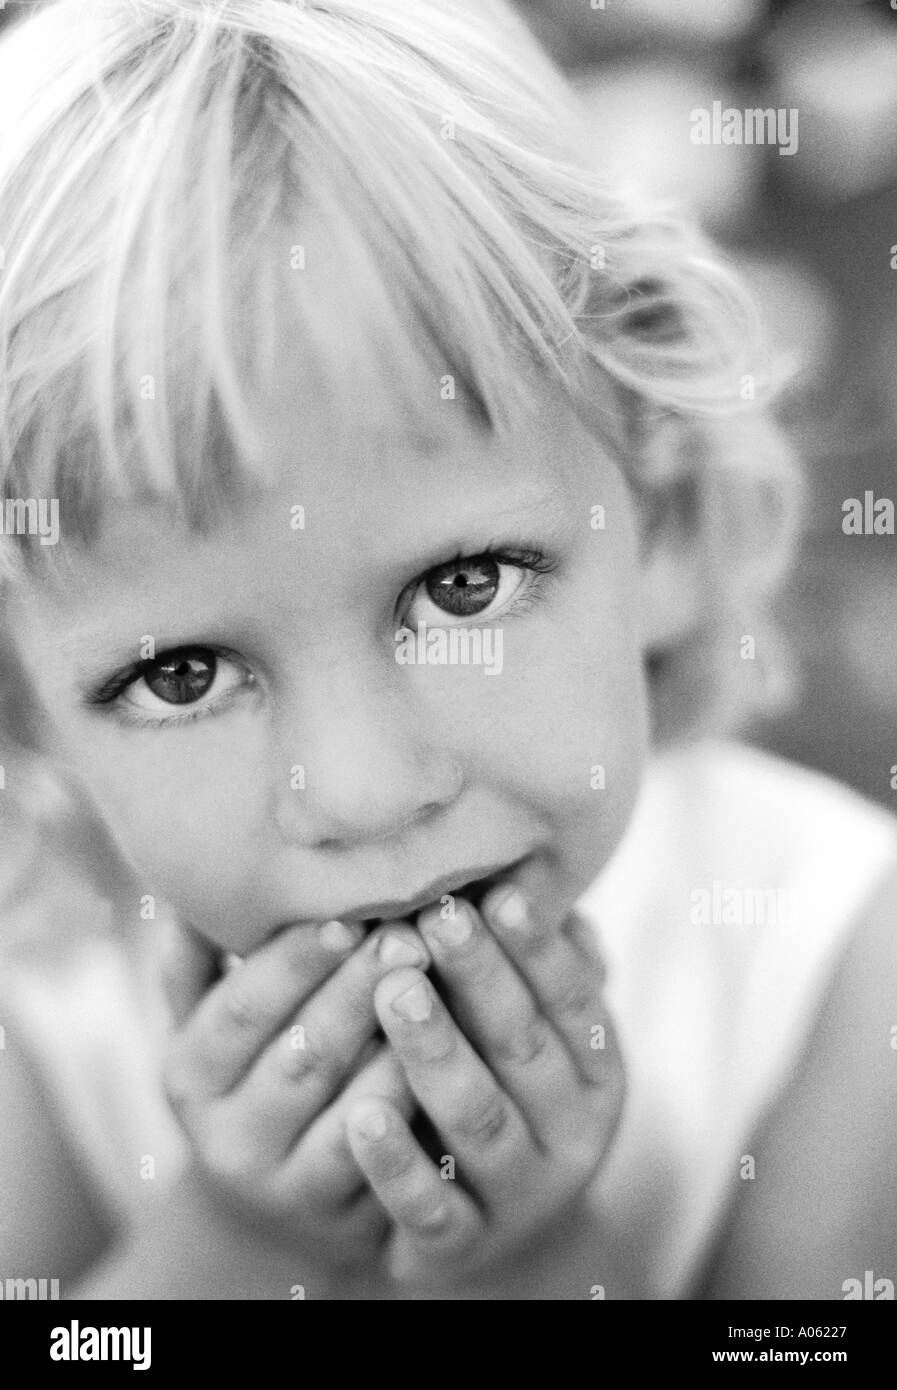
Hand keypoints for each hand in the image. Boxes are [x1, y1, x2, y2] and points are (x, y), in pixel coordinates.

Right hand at [158, 915, 429, 1271]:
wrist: (266, 1207)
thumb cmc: (247, 1076)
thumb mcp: (205, 1028)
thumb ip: (194, 962)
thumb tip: (187, 890)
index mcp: (189, 1073)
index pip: (243, 1008)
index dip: (295, 960)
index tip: (348, 912)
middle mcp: (228, 1137)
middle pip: (304, 1051)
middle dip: (360, 987)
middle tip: (413, 932)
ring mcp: (287, 1185)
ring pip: (355, 1101)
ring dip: (401, 1036)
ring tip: (440, 977)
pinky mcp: (346, 1217)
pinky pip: (393, 1150)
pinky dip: (420, 1093)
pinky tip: (455, 1045)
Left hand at [344, 885, 623, 1286]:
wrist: (488, 1219)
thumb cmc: (504, 1085)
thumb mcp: (535, 1029)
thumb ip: (538, 964)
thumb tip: (534, 871)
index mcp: (598, 1071)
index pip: (572, 1000)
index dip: (536, 946)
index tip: (496, 891)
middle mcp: (572, 1135)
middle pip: (524, 1048)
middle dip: (481, 980)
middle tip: (434, 918)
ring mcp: (520, 1195)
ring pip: (480, 1120)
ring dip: (438, 1053)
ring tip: (393, 992)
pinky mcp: (462, 1244)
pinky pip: (432, 1206)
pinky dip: (397, 1164)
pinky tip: (359, 1117)